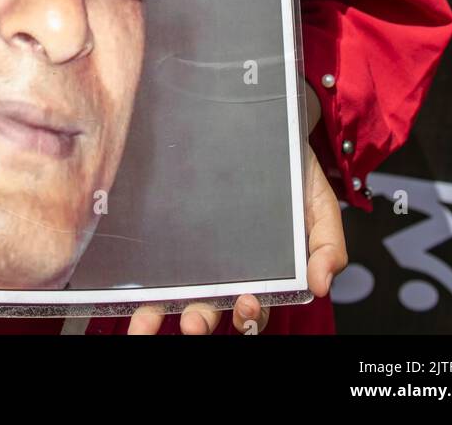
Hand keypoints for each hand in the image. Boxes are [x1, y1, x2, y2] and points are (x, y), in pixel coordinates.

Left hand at [126, 141, 347, 334]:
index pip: (252, 306)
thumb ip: (327, 247)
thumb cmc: (299, 174)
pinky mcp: (172, 223)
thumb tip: (321, 284)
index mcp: (261, 271)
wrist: (271, 127)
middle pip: (209, 305)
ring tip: (145, 321)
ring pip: (175, 288)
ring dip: (158, 311)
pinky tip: (124, 285)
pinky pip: (152, 253)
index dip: (249, 314)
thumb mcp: (322, 208)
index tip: (246, 305)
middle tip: (194, 323)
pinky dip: (138, 275)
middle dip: (200, 319)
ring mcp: (195, 246)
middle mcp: (224, 266)